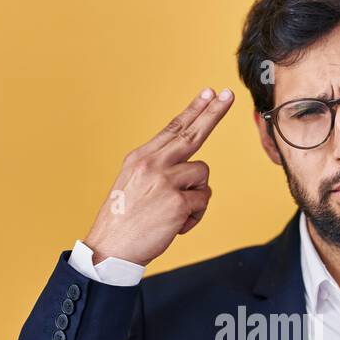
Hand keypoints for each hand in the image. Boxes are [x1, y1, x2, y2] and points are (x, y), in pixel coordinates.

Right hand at [82, 86, 234, 266]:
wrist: (110, 247)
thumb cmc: (123, 219)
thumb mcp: (133, 182)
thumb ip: (157, 168)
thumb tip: (187, 163)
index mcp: (141, 158)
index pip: (173, 128)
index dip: (193, 110)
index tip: (208, 93)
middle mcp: (153, 164)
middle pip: (192, 133)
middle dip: (213, 113)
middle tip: (228, 95)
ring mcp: (166, 181)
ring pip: (202, 175)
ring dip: (196, 194)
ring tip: (176, 212)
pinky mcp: (178, 202)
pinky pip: (202, 201)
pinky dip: (195, 215)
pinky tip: (177, 225)